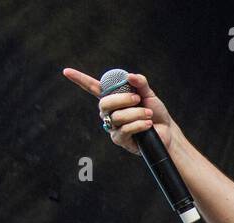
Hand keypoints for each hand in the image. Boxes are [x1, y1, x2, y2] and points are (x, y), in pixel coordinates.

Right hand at [61, 68, 178, 154]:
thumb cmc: (155, 112)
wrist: (166, 132)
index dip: (80, 80)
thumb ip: (140, 83)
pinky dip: (138, 124)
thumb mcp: (149, 94)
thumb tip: (129, 76)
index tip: (66, 71)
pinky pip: (125, 129)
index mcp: (113, 98)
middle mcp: (109, 113)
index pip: (93, 87)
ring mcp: (113, 127)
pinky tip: (147, 125)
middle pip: (104, 103)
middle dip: (122, 99)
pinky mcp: (120, 140)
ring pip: (117, 117)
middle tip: (138, 98)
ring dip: (136, 113)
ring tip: (149, 114)